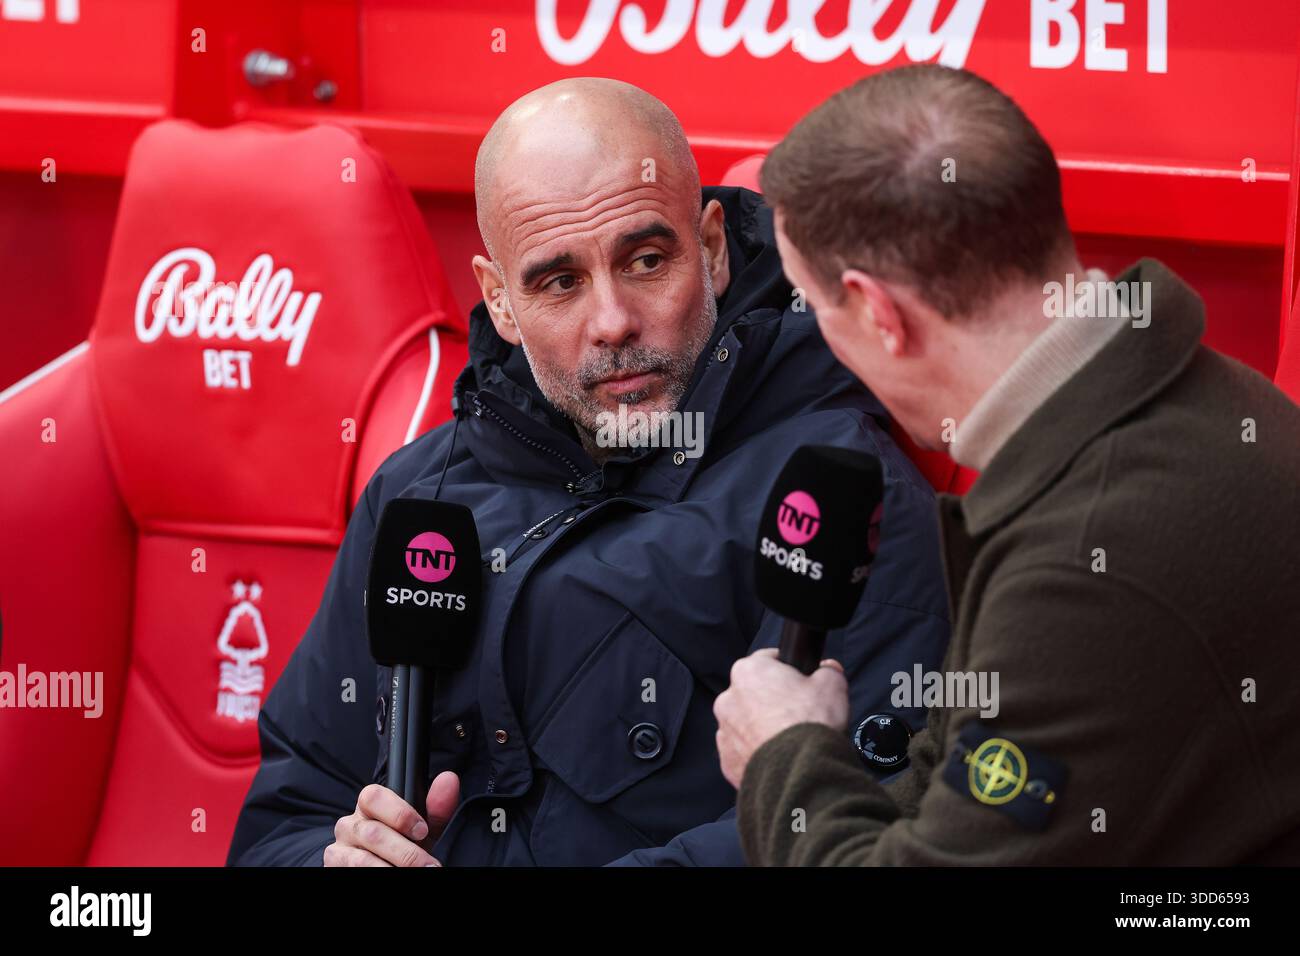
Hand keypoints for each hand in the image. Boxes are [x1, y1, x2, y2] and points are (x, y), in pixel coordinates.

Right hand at [324, 770, 459, 865]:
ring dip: (393, 868)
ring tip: (415, 875)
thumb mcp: (421, 830)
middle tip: (429, 866)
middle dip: (406, 852)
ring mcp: (338, 850)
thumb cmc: (402, 846)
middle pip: (373, 833)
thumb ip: (435, 808)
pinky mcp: (333, 868)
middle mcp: (349, 825)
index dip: (399, 813)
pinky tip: (392, 877)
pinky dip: (378, 876)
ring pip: (363, 860)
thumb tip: (449, 779)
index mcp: (368, 806)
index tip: (422, 831)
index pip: (373, 796)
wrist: (381, 870)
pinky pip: (353, 873)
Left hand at [713, 649, 848, 788]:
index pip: (767, 660)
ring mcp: (724, 731)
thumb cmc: (811, 722)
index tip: (800, 681)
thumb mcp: (832, 684)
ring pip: (744, 724)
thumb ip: (828, 670)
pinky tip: (778, 757)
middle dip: (772, 700)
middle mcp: (728, 699)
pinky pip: (742, 751)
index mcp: (749, 671)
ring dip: (761, 727)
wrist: (800, 771)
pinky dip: (757, 753)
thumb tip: (828, 670)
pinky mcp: (726, 761)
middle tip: (797, 713)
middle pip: (753, 693)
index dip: (787, 669)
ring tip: (788, 739)